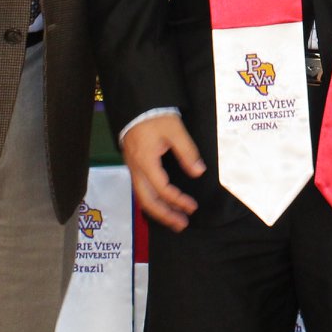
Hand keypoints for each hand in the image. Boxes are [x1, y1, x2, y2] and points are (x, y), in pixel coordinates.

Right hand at [120, 113, 204, 231]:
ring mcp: (133, 168)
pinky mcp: (134, 166)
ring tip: (174, 220)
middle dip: (164, 215)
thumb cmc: (155, 116)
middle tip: (181, 224)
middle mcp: (136, 169)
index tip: (192, 207)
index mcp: (146, 161)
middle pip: (147, 201)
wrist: (136, 106)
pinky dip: (152, 201)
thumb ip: (187, 152)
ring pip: (142, 197)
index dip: (178, 200)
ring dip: (158, 211)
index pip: (162, 189)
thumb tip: (198, 172)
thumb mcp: (175, 130)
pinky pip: (140, 190)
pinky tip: (162, 205)